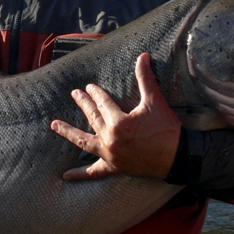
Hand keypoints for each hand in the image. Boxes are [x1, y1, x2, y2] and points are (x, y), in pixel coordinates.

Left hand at [53, 53, 180, 180]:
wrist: (179, 157)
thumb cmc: (167, 128)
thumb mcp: (155, 101)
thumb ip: (146, 78)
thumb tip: (143, 56)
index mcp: (119, 122)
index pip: (102, 103)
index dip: (95, 93)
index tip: (89, 87)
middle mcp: (110, 139)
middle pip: (92, 117)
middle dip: (83, 104)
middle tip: (74, 94)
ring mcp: (110, 155)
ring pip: (84, 142)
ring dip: (68, 132)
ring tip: (54, 125)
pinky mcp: (115, 167)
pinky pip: (94, 173)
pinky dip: (80, 175)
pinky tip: (65, 176)